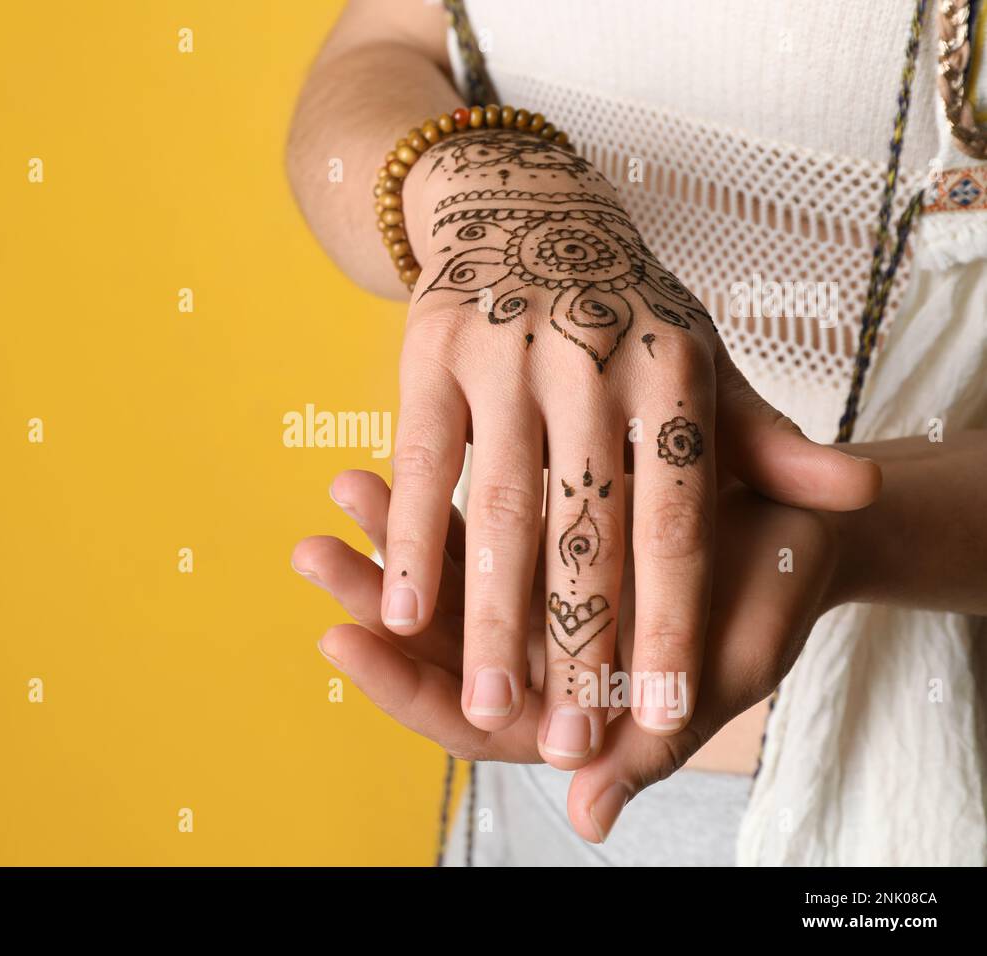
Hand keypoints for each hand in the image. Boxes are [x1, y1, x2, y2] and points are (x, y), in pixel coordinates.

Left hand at [293, 469, 841, 841]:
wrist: (803, 525)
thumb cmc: (773, 599)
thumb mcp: (725, 666)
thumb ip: (652, 741)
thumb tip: (588, 821)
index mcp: (568, 713)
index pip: (467, 718)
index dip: (405, 686)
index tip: (340, 641)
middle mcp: (534, 661)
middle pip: (435, 646)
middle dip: (369, 601)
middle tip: (311, 555)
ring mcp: (528, 599)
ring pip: (443, 582)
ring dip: (387, 539)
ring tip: (340, 486)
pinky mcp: (535, 542)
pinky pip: (470, 527)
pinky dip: (429, 502)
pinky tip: (384, 461)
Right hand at [380, 127, 875, 764]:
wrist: (523, 205)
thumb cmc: (623, 308)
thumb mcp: (701, 360)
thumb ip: (762, 438)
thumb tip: (855, 490)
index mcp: (673, 371)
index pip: (679, 520)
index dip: (669, 622)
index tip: (661, 717)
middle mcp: (592, 362)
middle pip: (586, 528)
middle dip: (577, 644)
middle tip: (570, 742)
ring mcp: (507, 354)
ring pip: (498, 507)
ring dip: (489, 616)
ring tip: (487, 708)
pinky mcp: (432, 352)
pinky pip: (419, 463)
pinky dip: (409, 541)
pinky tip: (402, 617)